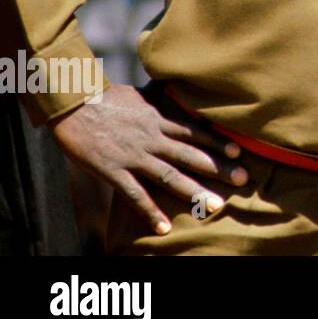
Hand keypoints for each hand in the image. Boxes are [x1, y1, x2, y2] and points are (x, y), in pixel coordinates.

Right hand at [48, 84, 247, 235]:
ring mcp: (134, 156)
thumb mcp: (141, 95)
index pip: (196, 131)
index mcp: (159, 119)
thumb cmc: (106, 97)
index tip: (240, 151)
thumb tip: (177, 92)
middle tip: (244, 179)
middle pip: (191, 155)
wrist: (73, 104)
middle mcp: (152, 138)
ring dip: (194, 192)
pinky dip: (150, 211)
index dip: (218, 141)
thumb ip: (160, 101)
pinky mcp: (114, 170)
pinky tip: (164, 226)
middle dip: (219, 168)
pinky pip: (135, 195)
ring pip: (170, 176)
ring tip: (215, 205)